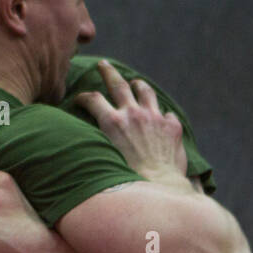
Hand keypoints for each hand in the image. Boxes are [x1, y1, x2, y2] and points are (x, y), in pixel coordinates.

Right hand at [74, 60, 188, 185]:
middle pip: (118, 84)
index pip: (93, 100)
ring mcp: (154, 118)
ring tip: (136, 83)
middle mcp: (133, 114)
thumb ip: (104, 142)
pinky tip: (162, 118)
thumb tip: (100, 138)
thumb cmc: (129, 182)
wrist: (159, 188)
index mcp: (113, 123)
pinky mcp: (172, 127)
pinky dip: (162, 115)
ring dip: (139, 85)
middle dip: (108, 72)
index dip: (84, 97)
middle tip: (103, 64)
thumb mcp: (107, 159)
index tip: (80, 99)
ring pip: (145, 91)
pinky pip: (167, 114)